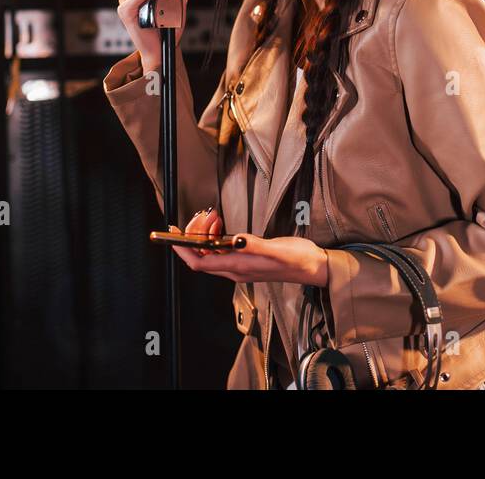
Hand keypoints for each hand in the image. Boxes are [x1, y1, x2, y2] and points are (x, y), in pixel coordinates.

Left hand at [171, 208, 329, 286]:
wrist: (313, 266)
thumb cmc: (297, 260)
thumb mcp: (277, 250)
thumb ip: (255, 246)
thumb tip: (236, 240)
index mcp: (238, 267)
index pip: (199, 262)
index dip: (182, 249)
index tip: (172, 235)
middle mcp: (235, 268)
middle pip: (201, 255)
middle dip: (195, 234)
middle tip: (204, 215)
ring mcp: (239, 264)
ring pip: (210, 251)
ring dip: (205, 233)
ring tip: (213, 216)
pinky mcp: (246, 258)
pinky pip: (221, 248)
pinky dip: (215, 236)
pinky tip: (221, 225)